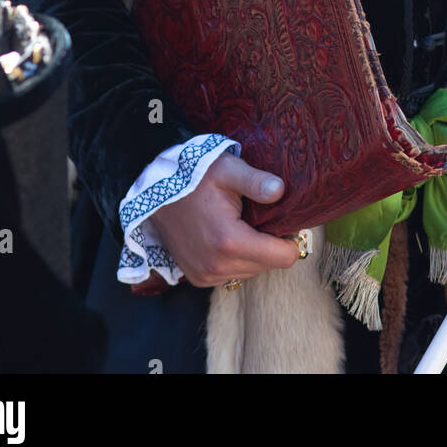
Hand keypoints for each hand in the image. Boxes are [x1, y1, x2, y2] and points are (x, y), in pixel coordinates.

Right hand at [148, 152, 300, 287]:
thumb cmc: (193, 177)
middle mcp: (218, 266)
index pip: (283, 258)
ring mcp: (206, 275)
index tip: (285, 221)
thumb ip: (255, 181)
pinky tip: (229, 237)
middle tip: (263, 218)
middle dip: (272, 245)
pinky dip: (237, 259)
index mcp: (229, 241)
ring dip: (254, 253)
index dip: (291, 240)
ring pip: (250, 272)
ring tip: (244, 225)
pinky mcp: (198, 278)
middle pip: (268, 265)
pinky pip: (232, 274)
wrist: (155, 192)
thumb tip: (280, 191)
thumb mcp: (226, 169)